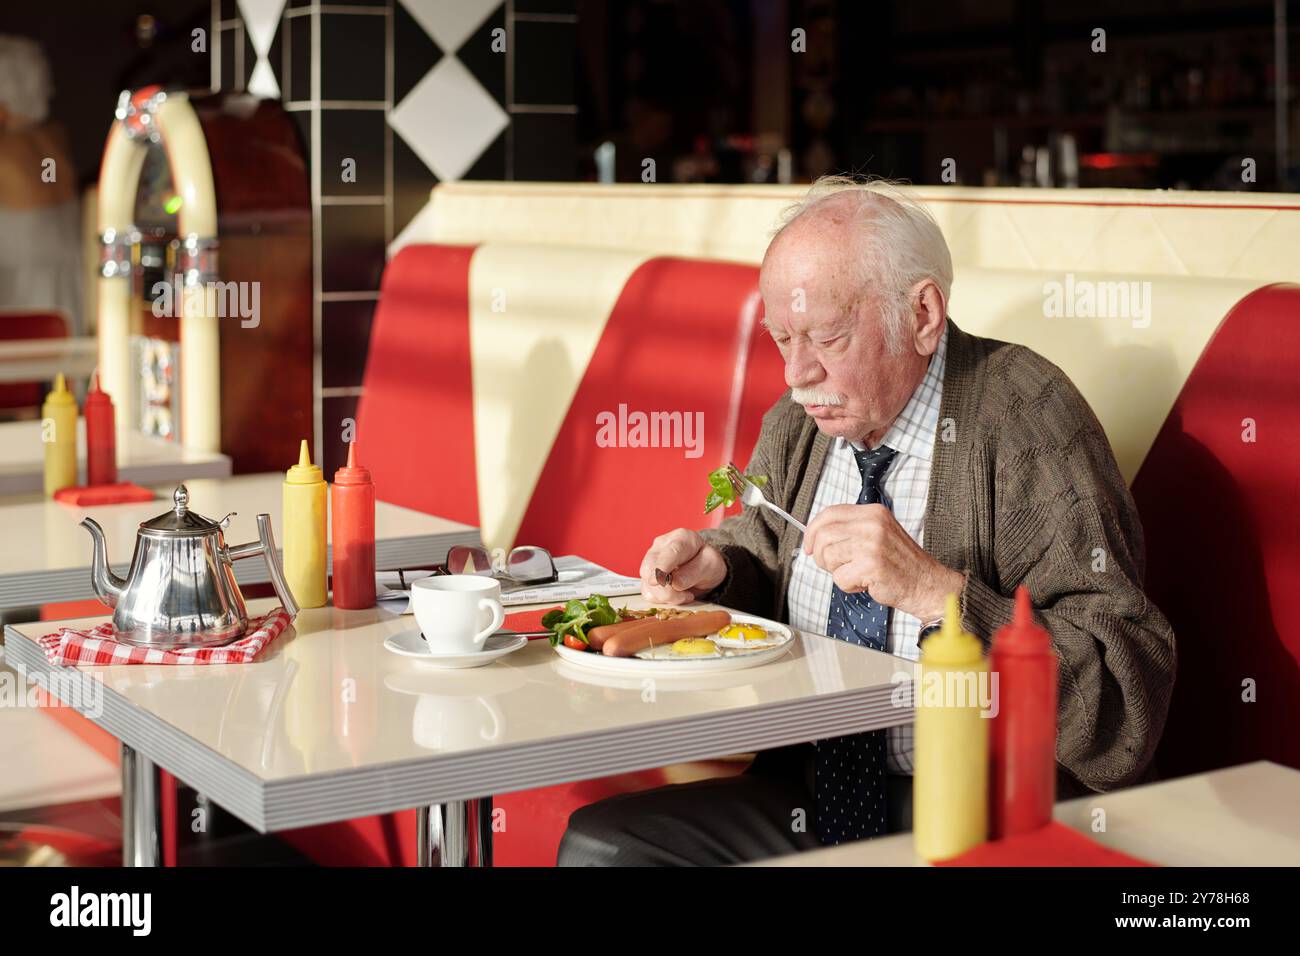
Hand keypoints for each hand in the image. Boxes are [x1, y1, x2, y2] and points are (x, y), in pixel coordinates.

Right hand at [638, 529, 726, 605]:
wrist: (701, 566)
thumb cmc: (706, 562)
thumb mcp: (710, 565)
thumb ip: (695, 572)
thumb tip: (675, 583)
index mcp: (681, 538)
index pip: (670, 552)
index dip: (662, 566)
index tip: (658, 580)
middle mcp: (660, 546)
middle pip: (652, 570)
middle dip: (667, 590)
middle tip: (687, 595)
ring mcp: (650, 560)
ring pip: (647, 584)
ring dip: (666, 596)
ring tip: (684, 593)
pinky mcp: (646, 575)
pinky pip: (648, 593)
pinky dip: (661, 599)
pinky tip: (674, 594)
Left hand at [803, 503, 963, 620]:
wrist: (927, 584)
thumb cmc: (900, 564)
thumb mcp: (878, 535)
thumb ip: (850, 530)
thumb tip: (815, 536)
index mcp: (873, 513)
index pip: (829, 513)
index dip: (812, 530)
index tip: (808, 545)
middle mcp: (872, 524)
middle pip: (823, 536)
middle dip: (821, 556)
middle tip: (836, 566)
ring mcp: (872, 543)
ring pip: (827, 557)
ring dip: (838, 572)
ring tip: (858, 573)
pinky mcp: (871, 565)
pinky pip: (839, 577)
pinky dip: (848, 586)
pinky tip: (866, 583)